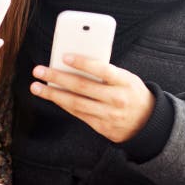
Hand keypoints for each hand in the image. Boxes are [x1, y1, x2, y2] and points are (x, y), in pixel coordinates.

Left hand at [30, 55, 154, 142]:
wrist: (148, 123)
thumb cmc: (132, 92)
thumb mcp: (127, 78)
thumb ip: (106, 72)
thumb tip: (75, 63)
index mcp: (125, 82)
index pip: (102, 70)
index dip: (82, 63)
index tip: (63, 56)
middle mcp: (116, 100)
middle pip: (82, 88)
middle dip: (57, 78)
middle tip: (39, 71)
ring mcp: (109, 116)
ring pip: (76, 104)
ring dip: (53, 95)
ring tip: (36, 87)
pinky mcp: (102, 128)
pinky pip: (79, 114)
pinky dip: (64, 104)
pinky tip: (52, 97)